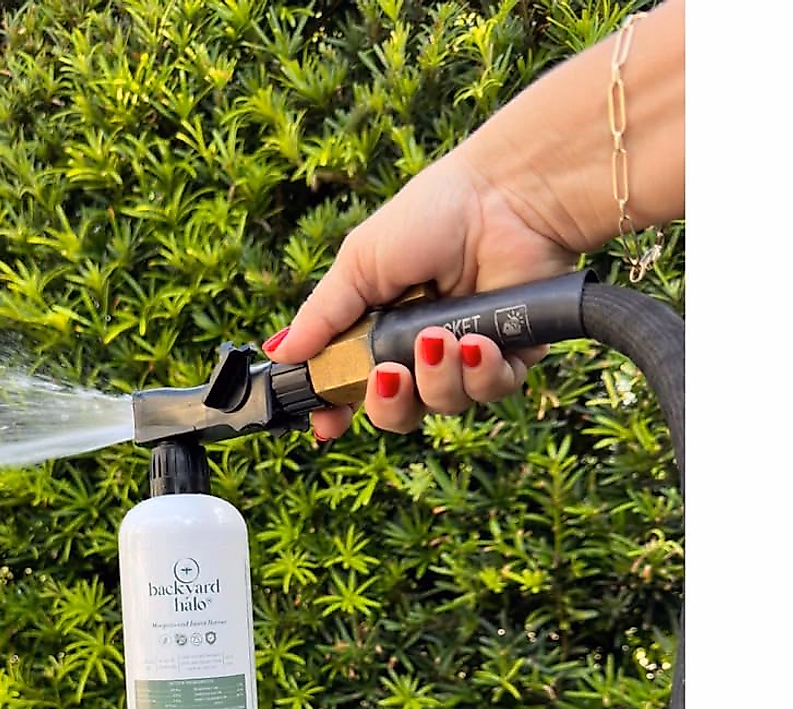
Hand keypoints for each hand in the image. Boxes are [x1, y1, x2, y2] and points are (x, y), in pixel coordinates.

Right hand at [263, 147, 578, 438]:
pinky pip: (491, 391)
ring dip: (438, 378)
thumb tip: (280, 353)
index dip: (338, 412)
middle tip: (391, 373)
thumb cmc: (433, 216)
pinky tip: (477, 341)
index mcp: (380, 332)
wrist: (505, 197)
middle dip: (390, 403)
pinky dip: (481, 372)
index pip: (353, 390)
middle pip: (397, 414)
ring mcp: (467, 359)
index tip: (326, 426)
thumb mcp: (360, 264)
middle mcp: (421, 352)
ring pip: (444, 405)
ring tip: (441, 336)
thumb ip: (322, 315)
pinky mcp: (513, 358)